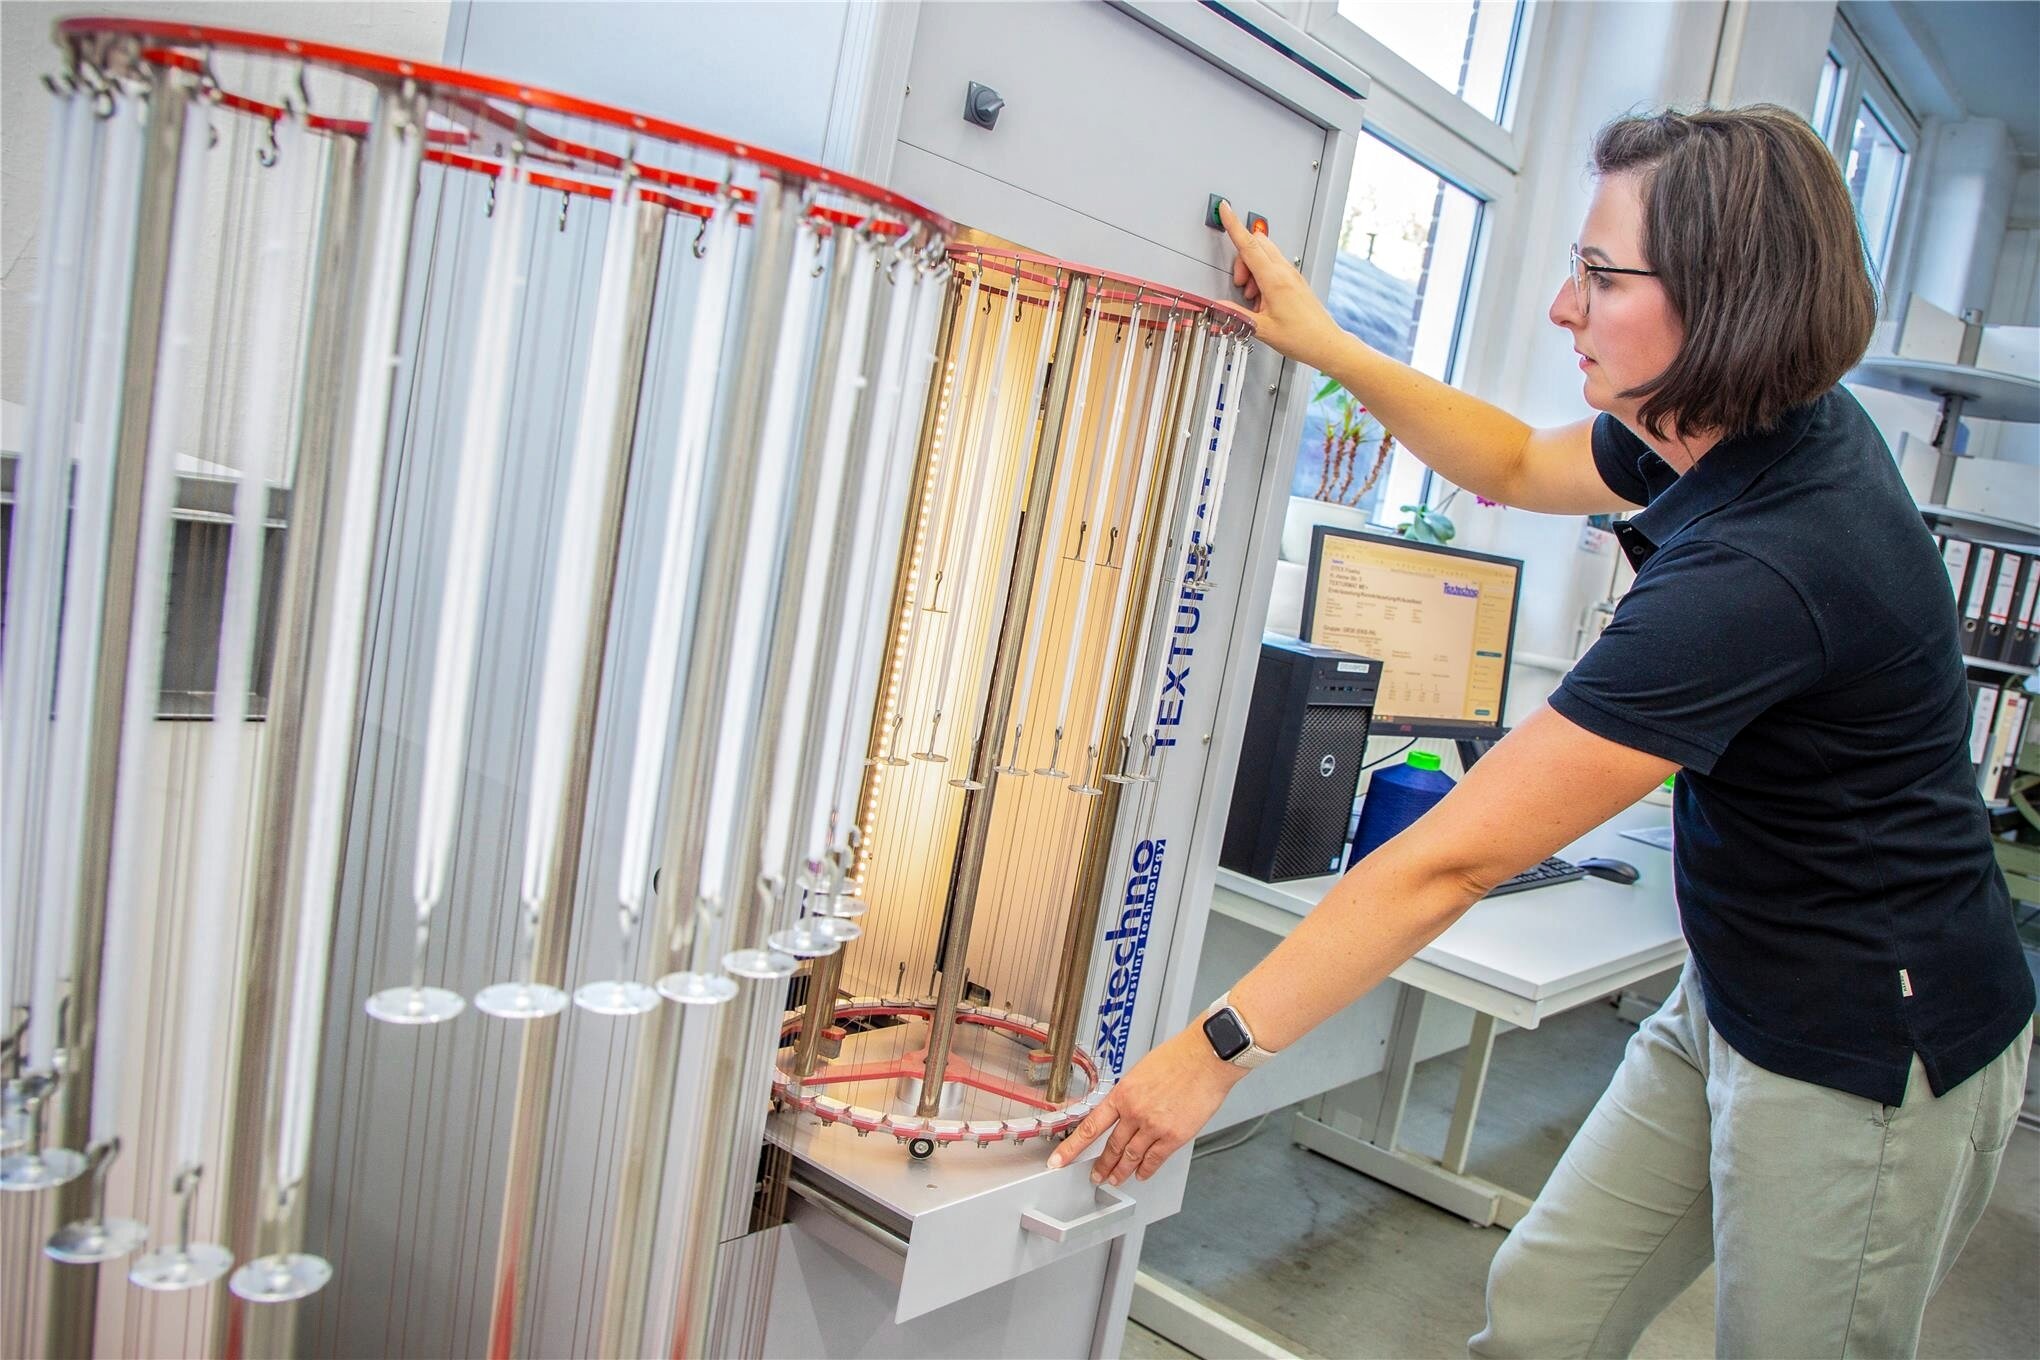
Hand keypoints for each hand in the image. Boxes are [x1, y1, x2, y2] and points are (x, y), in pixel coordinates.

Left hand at [1045, 1025, 1246, 1185]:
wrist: (1205, 1057)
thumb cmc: (1179, 1057)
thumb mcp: (1142, 1071)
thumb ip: (1130, 1093)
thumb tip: (1124, 1109)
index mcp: (1122, 1093)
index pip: (1090, 1127)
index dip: (1071, 1149)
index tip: (1059, 1160)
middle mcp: (1134, 1112)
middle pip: (1111, 1147)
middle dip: (1101, 1166)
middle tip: (1095, 1175)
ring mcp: (1154, 1126)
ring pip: (1130, 1157)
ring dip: (1121, 1171)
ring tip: (1115, 1179)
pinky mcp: (1174, 1136)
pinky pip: (1155, 1159)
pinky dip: (1146, 1169)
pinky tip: (1141, 1173)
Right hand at [1217, 200, 1345, 371]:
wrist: (1326, 344)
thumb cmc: (1302, 337)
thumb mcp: (1262, 329)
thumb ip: (1237, 315)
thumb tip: (1218, 307)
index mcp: (1275, 280)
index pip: (1248, 245)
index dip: (1233, 226)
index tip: (1225, 209)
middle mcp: (1285, 273)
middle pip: (1256, 245)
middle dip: (1241, 259)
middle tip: (1240, 284)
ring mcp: (1292, 275)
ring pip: (1265, 255)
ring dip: (1252, 270)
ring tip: (1253, 298)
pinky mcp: (1295, 281)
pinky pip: (1273, 267)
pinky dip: (1262, 278)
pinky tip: (1262, 300)